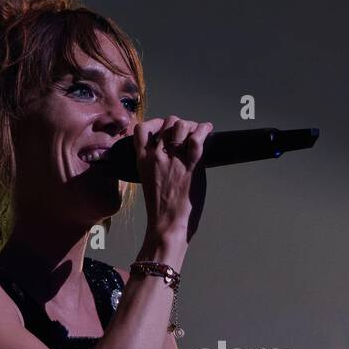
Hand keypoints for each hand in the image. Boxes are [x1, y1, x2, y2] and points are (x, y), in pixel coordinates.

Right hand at [134, 115, 212, 243]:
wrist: (167, 224)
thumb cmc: (160, 209)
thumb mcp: (149, 181)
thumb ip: (154, 165)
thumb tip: (169, 153)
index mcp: (143, 160)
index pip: (141, 129)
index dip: (155, 123)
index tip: (163, 128)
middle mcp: (156, 156)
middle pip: (167, 123)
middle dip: (178, 124)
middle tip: (186, 132)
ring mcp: (173, 160)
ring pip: (181, 126)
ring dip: (191, 126)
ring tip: (197, 132)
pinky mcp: (190, 166)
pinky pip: (197, 138)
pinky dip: (204, 130)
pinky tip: (207, 129)